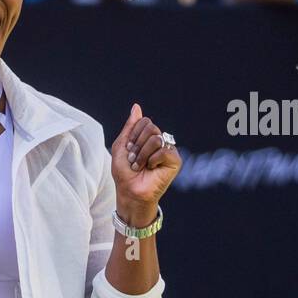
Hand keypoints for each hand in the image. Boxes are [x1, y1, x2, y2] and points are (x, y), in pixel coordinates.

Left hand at [111, 104, 180, 225]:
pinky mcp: (175, 161)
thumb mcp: (121, 146)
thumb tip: (136, 106)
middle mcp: (159, 142)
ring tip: (140, 166)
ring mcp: (168, 151)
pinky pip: (164, 151)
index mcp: (147, 137)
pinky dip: (152, 160)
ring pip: (156, 138)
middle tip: (134, 159)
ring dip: (142, 154)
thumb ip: (130, 126)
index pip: (144, 122)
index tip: (128, 149)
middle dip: (137, 144)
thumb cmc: (124, 172)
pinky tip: (151, 169)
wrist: (129, 191)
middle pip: (150, 127)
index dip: (133, 135)